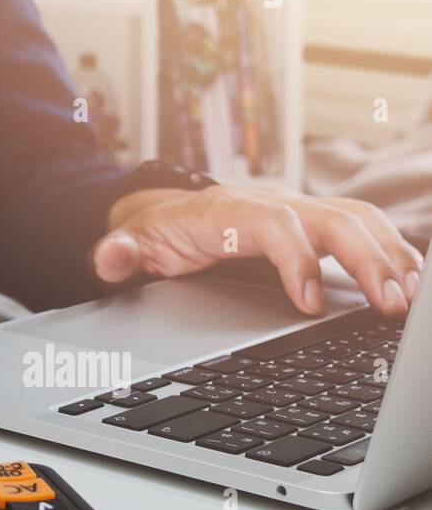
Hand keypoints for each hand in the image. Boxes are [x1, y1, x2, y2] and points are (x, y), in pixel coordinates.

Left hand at [94, 186, 422, 317]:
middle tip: (389, 305)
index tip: (311, 303)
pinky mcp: (313, 223)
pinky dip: (391, 247)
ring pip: (354, 220)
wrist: (165, 212)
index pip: (273, 225)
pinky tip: (409, 280)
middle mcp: (270, 204)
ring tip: (409, 299)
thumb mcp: (131, 243)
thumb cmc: (158, 232)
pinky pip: (362, 227)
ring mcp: (296, 210)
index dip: (297, 260)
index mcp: (227, 211)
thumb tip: (107, 258)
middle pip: (329, 220)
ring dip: (388, 255)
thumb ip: (119, 252)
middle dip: (364, 259)